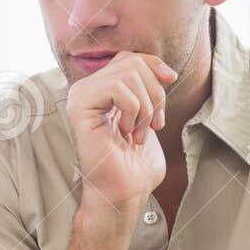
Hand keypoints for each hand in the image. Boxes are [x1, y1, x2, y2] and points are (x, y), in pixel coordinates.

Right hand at [66, 51, 174, 212]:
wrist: (123, 191)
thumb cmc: (134, 163)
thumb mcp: (148, 117)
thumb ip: (150, 89)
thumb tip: (165, 70)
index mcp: (99, 90)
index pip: (129, 58)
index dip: (154, 65)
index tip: (170, 82)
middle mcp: (84, 89)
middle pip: (132, 63)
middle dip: (155, 92)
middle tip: (154, 124)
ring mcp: (79, 96)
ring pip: (128, 74)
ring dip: (146, 106)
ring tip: (140, 133)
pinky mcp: (79, 107)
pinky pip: (118, 88)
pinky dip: (134, 110)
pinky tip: (127, 132)